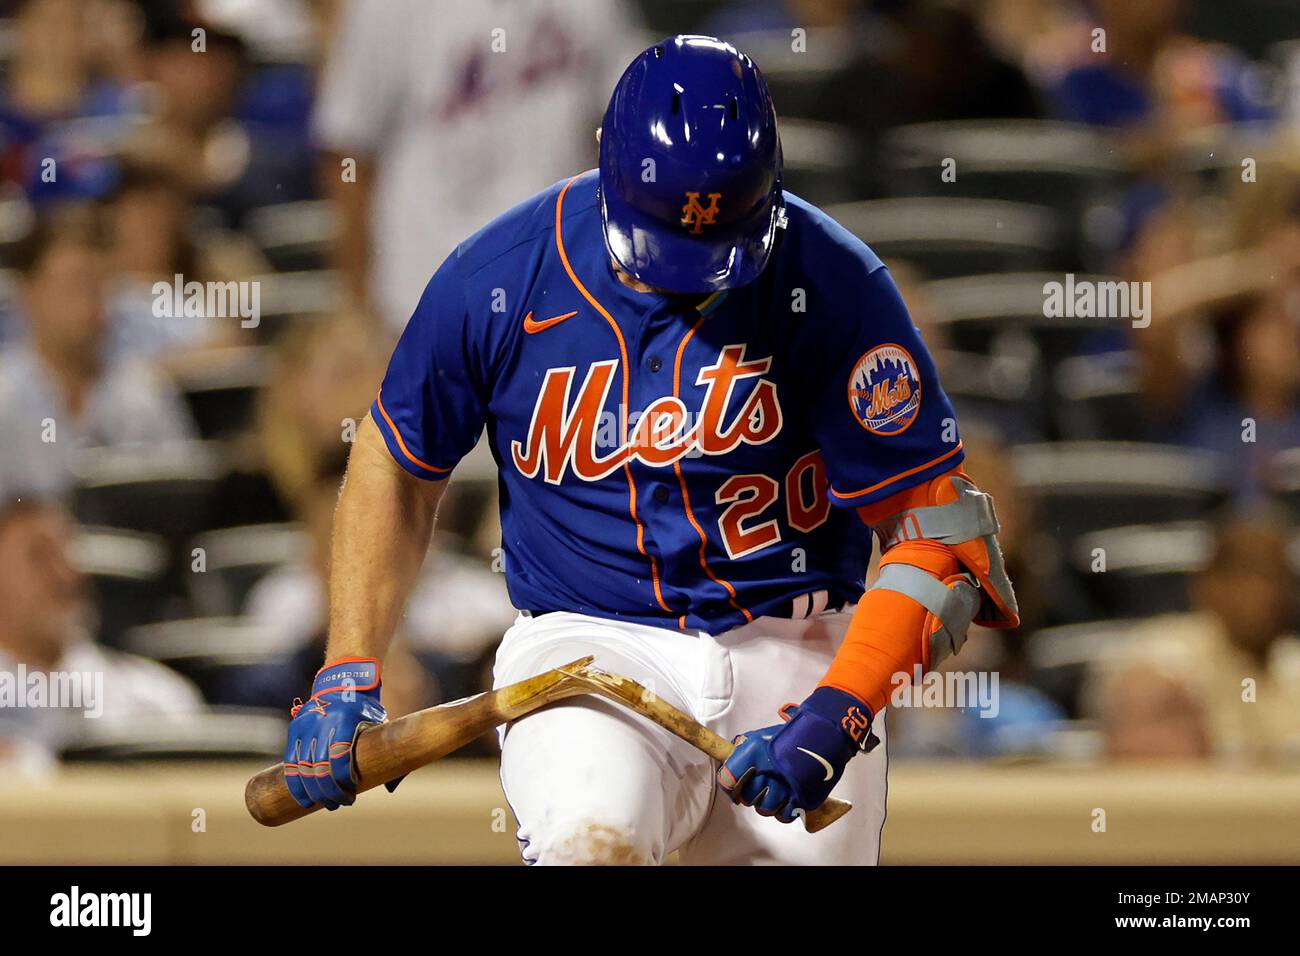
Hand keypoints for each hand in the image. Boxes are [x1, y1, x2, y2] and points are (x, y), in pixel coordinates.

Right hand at [283, 658, 389, 810]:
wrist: (342, 684)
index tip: (352, 794)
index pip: (339, 758)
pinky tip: (304, 799)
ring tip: (326, 804)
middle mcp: (322, 723)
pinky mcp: (295, 730)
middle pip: (320, 768)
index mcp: (346, 720)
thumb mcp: (380, 723)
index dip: (343, 781)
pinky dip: (296, 785)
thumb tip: (391, 788)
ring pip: (303, 769)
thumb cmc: (365, 710)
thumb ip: (388, 751)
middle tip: (339, 803)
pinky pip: (290, 763)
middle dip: (329, 792)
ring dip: (314, 793)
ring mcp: (306, 726)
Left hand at [718, 687, 873, 822]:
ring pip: (765, 808)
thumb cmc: (794, 733)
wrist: (826, 733)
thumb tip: (731, 764)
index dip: (728, 786)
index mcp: (753, 753)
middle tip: (758, 785)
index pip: (728, 780)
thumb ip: (744, 751)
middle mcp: (767, 772)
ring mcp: (785, 788)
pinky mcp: (801, 799)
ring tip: (774, 791)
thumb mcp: (762, 736)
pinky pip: (784, 815)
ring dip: (767, 803)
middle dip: (750, 793)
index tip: (731, 787)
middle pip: (747, 797)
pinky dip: (783, 810)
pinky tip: (786, 799)